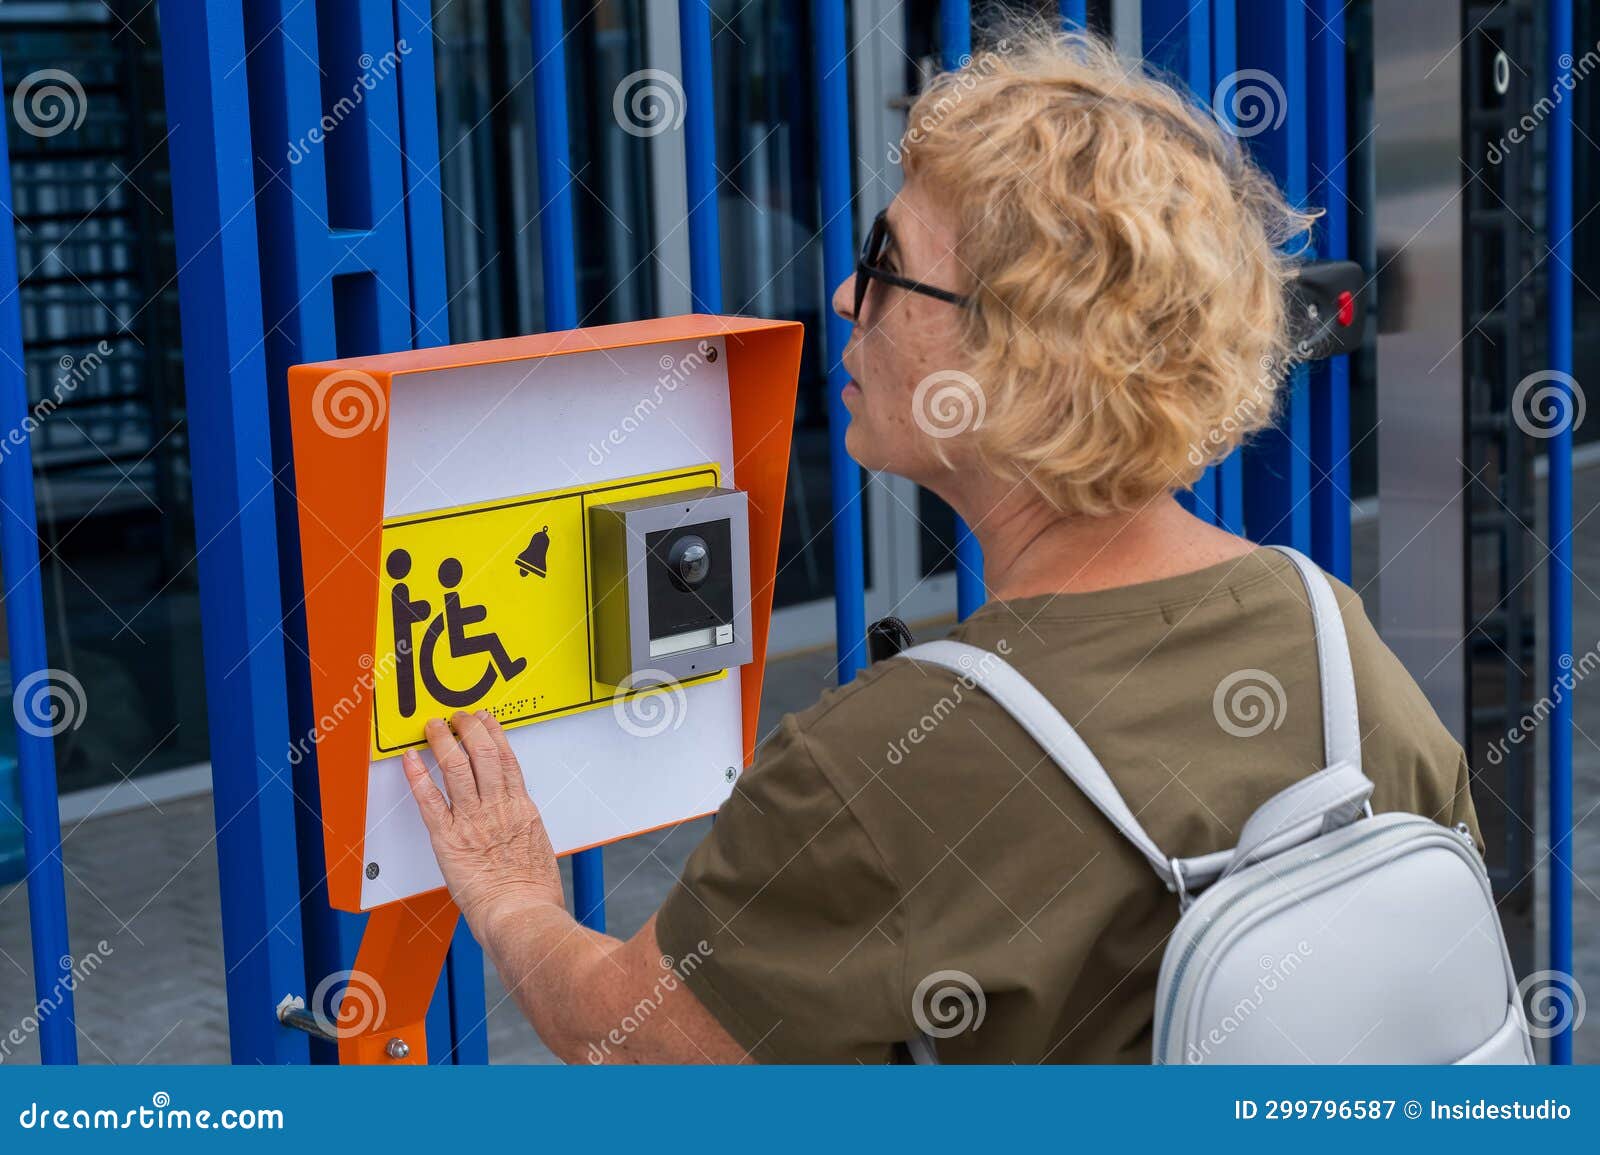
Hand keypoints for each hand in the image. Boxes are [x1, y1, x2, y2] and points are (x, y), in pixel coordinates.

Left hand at [401, 710, 565, 936]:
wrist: (520, 914)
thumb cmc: (532, 894)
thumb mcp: (537, 850)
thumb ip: (523, 831)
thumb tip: (517, 826)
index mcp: (522, 810)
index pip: (507, 760)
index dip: (494, 734)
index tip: (486, 720)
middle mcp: (498, 808)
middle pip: (483, 754)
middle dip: (468, 728)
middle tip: (457, 717)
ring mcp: (473, 820)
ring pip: (457, 767)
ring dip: (443, 742)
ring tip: (434, 726)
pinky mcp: (449, 838)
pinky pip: (429, 800)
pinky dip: (418, 776)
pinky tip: (410, 759)